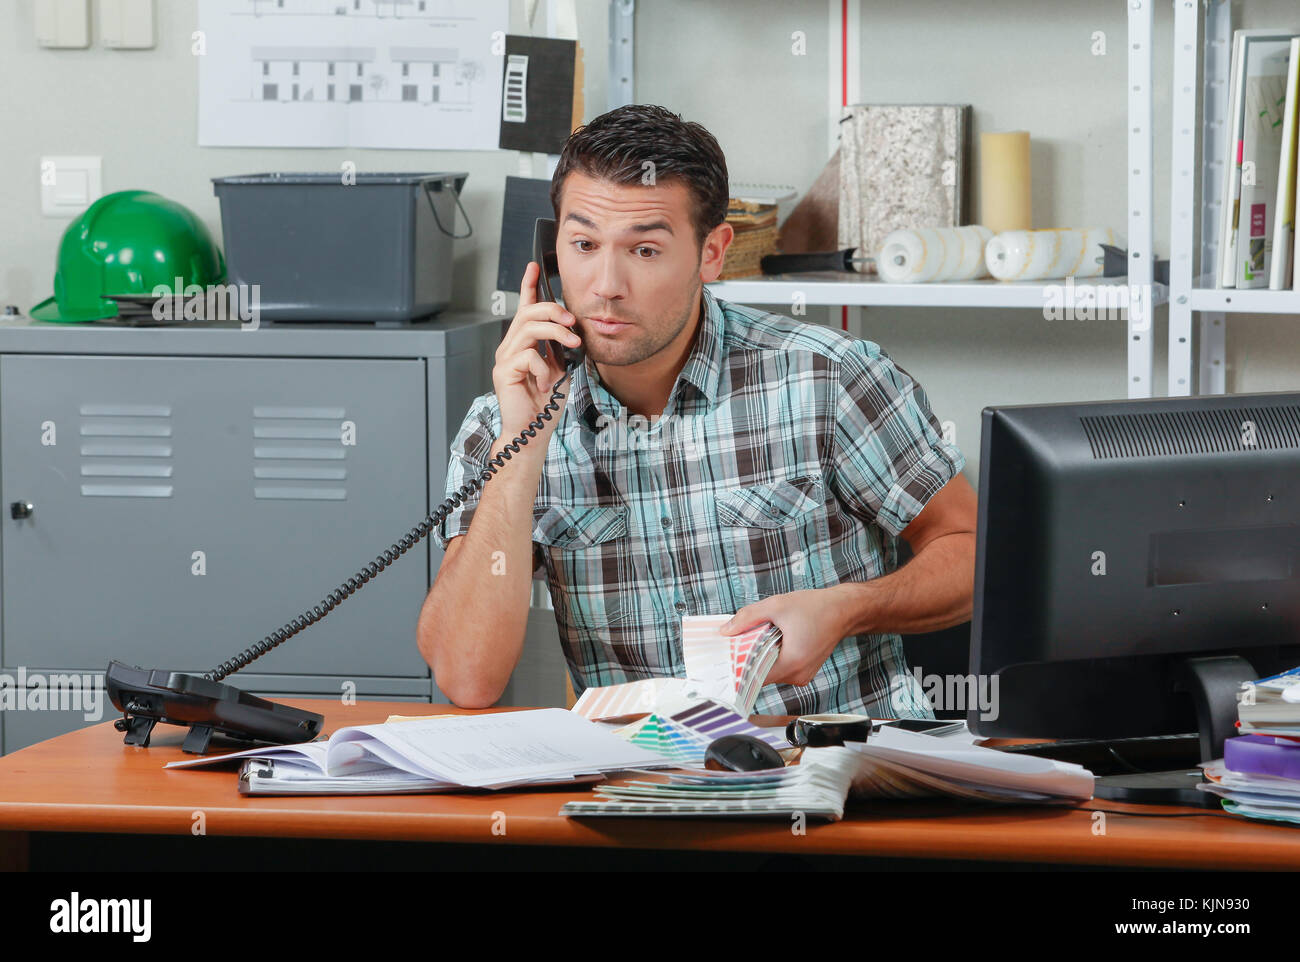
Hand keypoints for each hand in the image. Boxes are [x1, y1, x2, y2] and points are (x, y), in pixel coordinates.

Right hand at [493, 261, 583, 439]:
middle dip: (554, 311)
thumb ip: (559, 348)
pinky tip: (548, 384)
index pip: (524, 309)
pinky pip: (529, 356)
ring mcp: (505, 358)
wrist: (533, 431)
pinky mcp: (504, 372)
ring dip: (557, 335)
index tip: (534, 267)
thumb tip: (570, 329)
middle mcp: (510, 347)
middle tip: (573, 323)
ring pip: (530, 329)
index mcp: (522, 344)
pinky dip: (545, 369)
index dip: (528, 286)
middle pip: (529, 313)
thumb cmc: (545, 403)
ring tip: (572, 346)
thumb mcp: (560, 369)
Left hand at [720, 588, 851, 687]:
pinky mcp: (804, 671)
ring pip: (770, 671)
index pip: (754, 676)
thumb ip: (748, 618)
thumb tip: (726, 631)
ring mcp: (802, 675)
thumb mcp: (776, 605)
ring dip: (761, 656)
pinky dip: (772, 656)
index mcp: (791, 663)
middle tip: (738, 640)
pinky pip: (780, 668)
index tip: (726, 655)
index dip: (737, 665)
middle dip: (748, 657)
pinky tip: (773, 639)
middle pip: (761, 674)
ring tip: (761, 636)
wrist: (844, 610)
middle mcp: (798, 675)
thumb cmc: (816, 607)